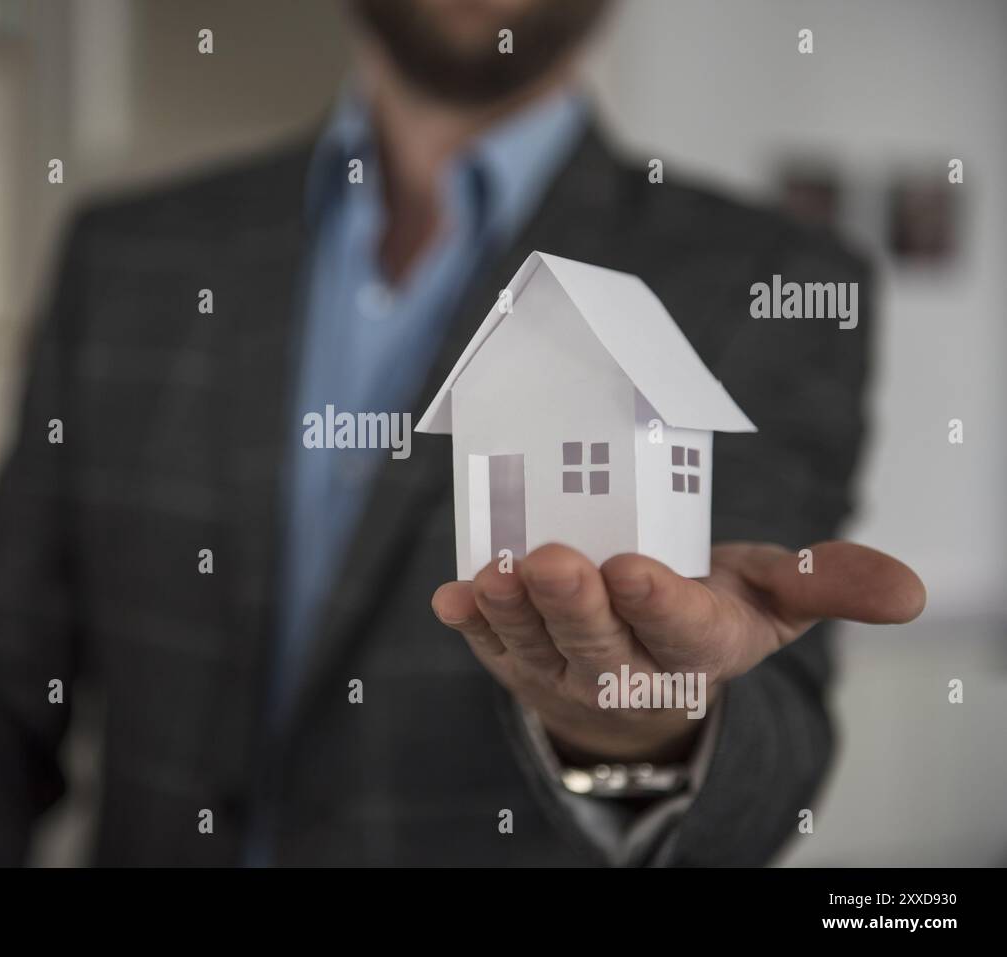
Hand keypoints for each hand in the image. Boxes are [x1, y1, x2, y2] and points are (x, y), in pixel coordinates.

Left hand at [431, 541, 924, 763]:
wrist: (641, 662)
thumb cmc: (706, 609)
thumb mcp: (770, 595)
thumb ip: (828, 583)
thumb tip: (912, 591)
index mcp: (696, 647)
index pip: (679, 631)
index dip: (657, 604)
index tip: (635, 568)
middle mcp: (627, 669)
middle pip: (597, 643)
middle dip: (572, 604)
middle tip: (551, 559)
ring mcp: (563, 669)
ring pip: (534, 644)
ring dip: (510, 610)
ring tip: (490, 572)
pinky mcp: (517, 658)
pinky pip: (489, 644)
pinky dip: (468, 622)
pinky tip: (451, 598)